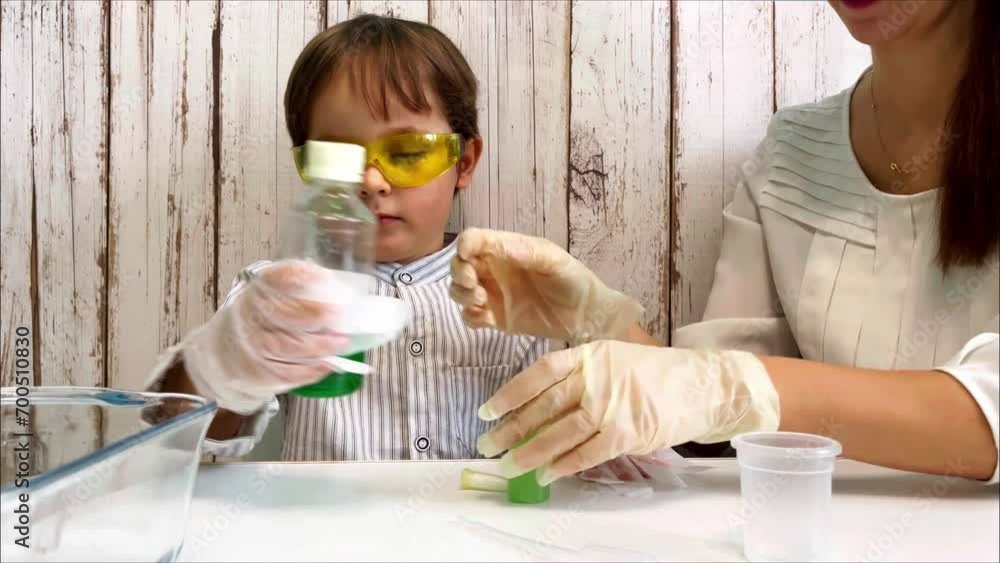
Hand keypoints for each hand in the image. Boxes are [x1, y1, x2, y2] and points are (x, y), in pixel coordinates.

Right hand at [179, 260, 348, 413]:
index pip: (279, 276)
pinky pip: (284, 372)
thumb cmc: (260, 318)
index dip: (306, 276)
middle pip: (282, 312)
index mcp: (257, 286)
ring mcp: (248, 342)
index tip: (329, 279)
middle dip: (316, 314)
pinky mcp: (254, 369)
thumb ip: (301, 290)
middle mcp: (247, 312)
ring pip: (284, 346)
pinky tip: (326, 364)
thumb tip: (340, 294)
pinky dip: (310, 370)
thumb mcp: (274, 294)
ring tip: (340, 342)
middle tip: (341, 317)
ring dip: (318, 346)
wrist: (224, 349)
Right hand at [449, 228, 642, 342]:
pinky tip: (486, 319)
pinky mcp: (495, 318)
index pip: (475, 239)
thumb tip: (497, 246)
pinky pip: (469, 316)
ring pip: (459, 290)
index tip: (465, 255)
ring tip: (482, 301)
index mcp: (506, 249)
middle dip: (458, 272)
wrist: (586, 316)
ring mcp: (493, 294)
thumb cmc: (573, 280)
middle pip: (459, 264)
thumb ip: (526, 252)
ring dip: (461, 294)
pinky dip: (469, 317)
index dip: (464, 244)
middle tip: (474, 285)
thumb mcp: (554, 261)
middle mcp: (494, 270)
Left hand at [474, 340, 779, 484]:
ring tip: (510, 466)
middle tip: (488, 445)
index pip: (540, 372)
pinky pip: (588, 453)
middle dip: (511, 428)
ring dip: (531, 452)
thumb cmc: (654, 373)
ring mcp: (612, 405)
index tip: (486, 411)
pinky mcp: (627, 432)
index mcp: (589, 354)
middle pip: (544, 406)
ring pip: (561, 432)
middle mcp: (597, 377)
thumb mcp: (613, 358)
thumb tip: (538, 411)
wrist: (702, 385)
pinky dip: (565, 465)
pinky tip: (547, 474)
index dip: (510, 392)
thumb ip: (578, 378)